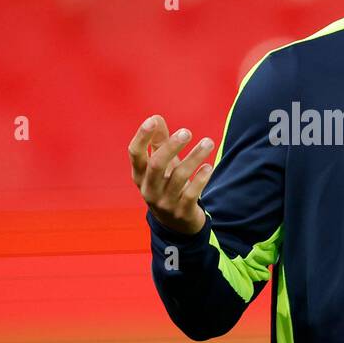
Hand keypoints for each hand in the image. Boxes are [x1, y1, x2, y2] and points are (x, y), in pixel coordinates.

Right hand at [128, 115, 213, 234]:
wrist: (177, 224)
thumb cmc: (167, 186)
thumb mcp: (161, 166)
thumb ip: (158, 143)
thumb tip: (156, 118)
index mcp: (140, 176)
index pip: (135, 154)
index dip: (142, 136)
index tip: (153, 120)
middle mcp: (149, 190)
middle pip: (156, 164)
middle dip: (171, 146)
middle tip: (187, 132)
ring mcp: (165, 202)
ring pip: (178, 177)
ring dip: (194, 157)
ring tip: (208, 142)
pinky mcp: (182, 212)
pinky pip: (191, 193)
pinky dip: (200, 178)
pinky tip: (209, 166)